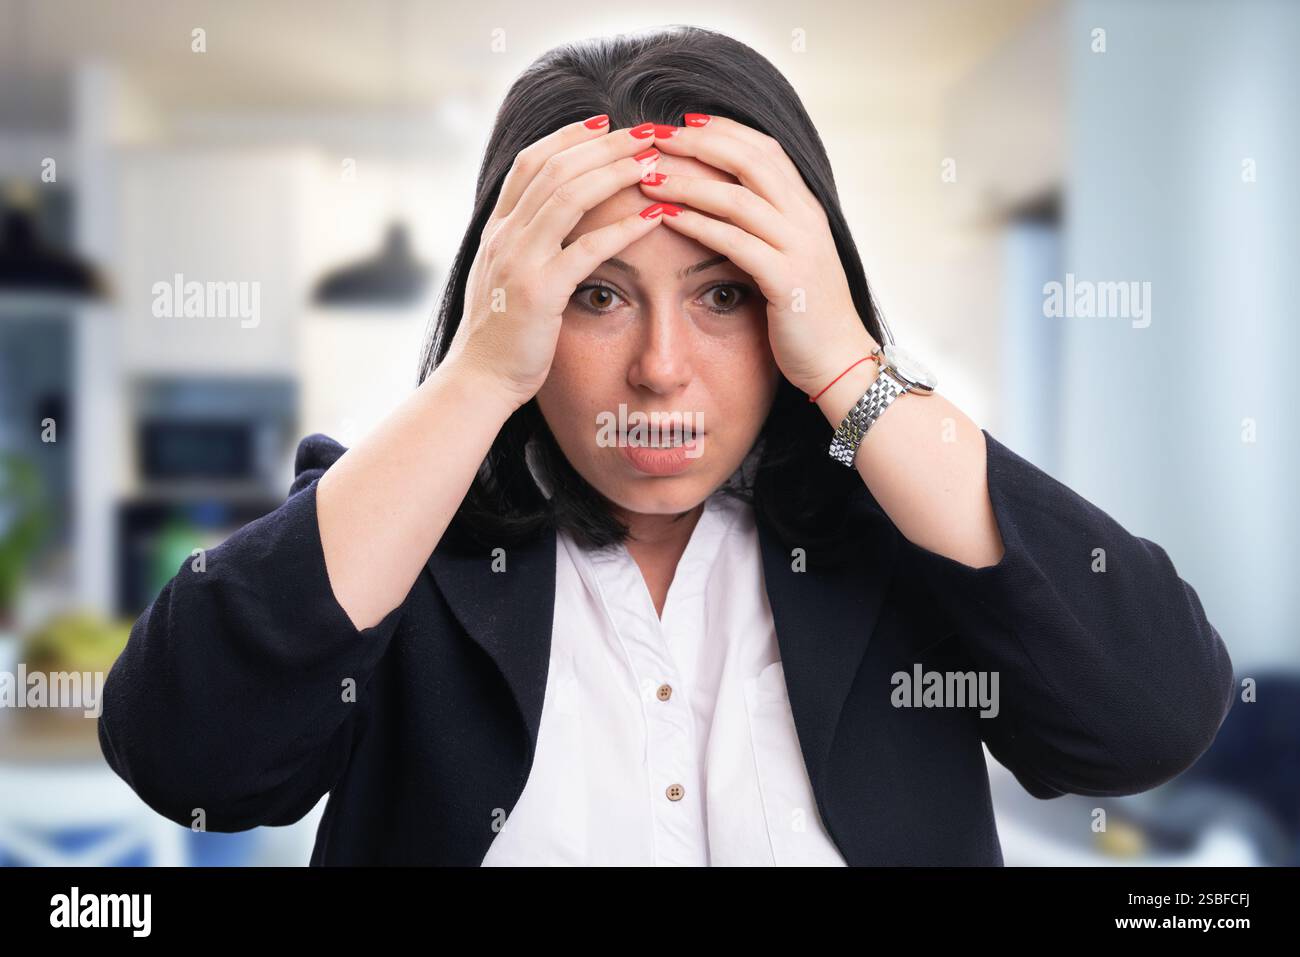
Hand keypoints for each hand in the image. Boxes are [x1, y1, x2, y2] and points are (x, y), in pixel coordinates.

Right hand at [445, 116, 667, 408]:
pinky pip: (587, 249)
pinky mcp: (540, 292)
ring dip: (616, 173)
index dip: (569, 137)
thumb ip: (524, 245)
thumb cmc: (502, 336)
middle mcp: (505, 236)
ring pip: (570, 196)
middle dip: (603, 145)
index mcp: (497, 229)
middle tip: (645, 131)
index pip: (531, 163)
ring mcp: (519, 261)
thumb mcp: (505, 278)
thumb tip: (551, 222)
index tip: (605, 123)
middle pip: (555, 168)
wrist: (479, 381)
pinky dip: (622, 228)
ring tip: (654, 162)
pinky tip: (653, 218)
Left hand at [639, 114, 878, 396]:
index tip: (682, 123)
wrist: (839, 361)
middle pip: (749, 161)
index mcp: (805, 207)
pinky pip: (735, 242)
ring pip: (738, 198)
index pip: (764, 149)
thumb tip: (723, 201)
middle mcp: (806, 218)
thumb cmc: (804, 314)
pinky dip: (698, 225)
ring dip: (687, 183)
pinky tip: (665, 218)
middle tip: (654, 137)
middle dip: (698, 144)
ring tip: (647, 177)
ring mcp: (799, 247)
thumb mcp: (788, 257)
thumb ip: (764, 226)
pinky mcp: (786, 280)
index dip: (723, 130)